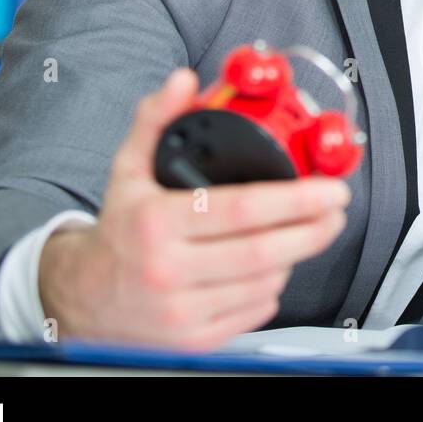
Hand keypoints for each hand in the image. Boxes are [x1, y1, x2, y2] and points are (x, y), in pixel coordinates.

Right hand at [39, 67, 351, 350]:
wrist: (86, 297)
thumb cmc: (121, 229)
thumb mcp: (129, 168)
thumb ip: (157, 119)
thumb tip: (183, 81)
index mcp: (156, 223)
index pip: (243, 209)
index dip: (297, 199)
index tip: (330, 188)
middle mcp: (167, 270)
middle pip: (264, 251)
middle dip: (314, 229)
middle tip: (336, 210)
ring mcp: (182, 311)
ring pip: (265, 282)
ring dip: (294, 255)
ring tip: (304, 233)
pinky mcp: (195, 340)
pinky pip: (255, 309)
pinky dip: (273, 286)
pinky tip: (270, 265)